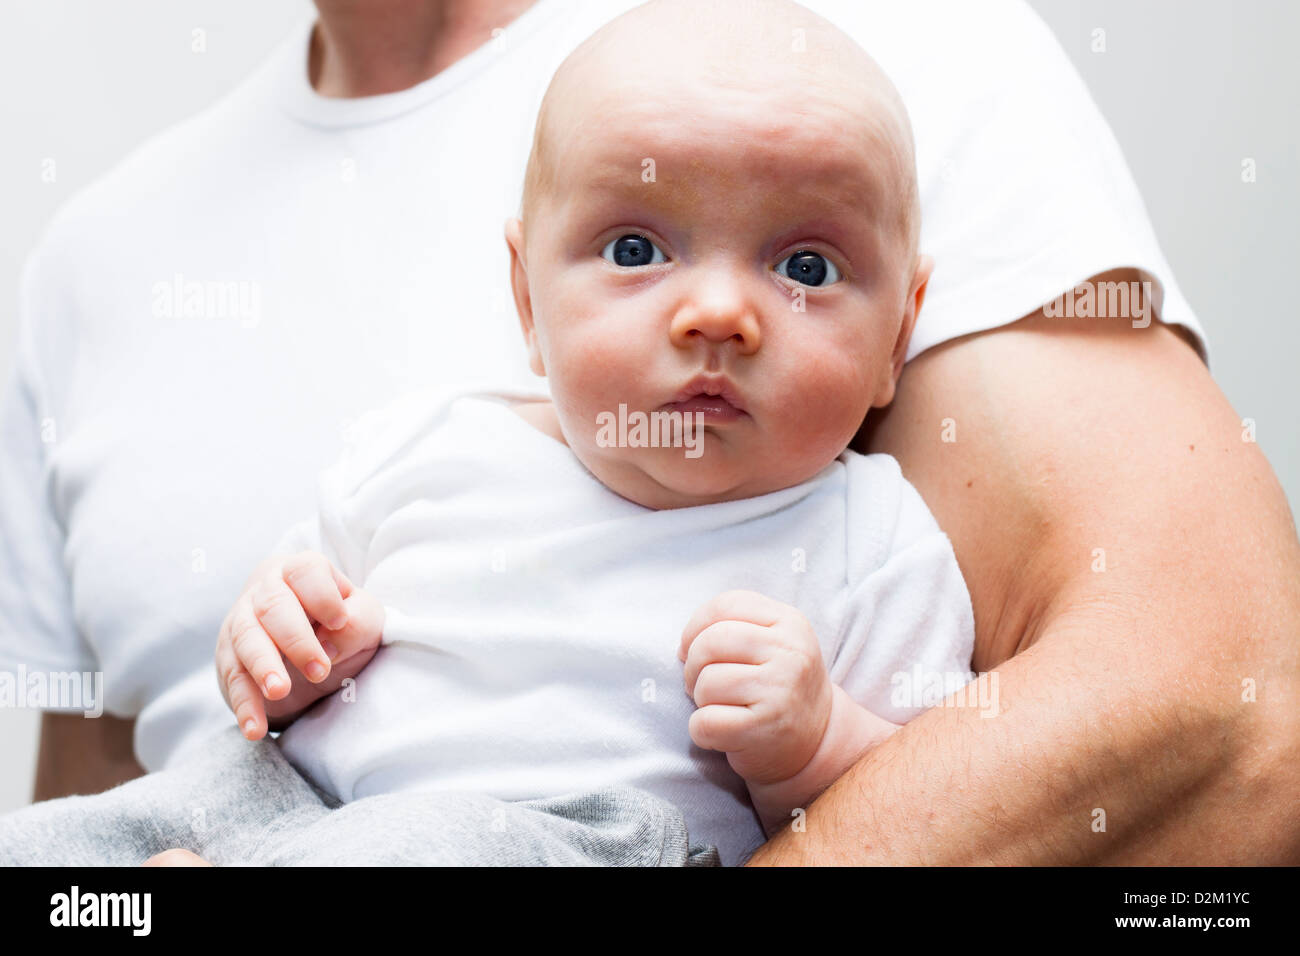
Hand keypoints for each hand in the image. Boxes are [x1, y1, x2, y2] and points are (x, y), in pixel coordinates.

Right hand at [215, 551, 383, 739]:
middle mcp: (266, 590)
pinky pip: (233, 680)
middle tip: (320, 670)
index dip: (322, 596)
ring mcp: (241, 622)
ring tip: (280, 691)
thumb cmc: (341, 623)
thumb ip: (357, 622)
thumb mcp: (364, 619)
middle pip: (273, 607)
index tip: (339, 621)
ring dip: (263, 667)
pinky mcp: (229, 658)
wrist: (309, 647)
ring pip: (247, 640)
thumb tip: (330, 641)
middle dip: (296, 640)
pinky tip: (255, 728)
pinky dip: (244, 704)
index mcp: (302, 572)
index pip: (306, 572)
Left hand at [678, 590, 832, 784]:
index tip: (690, 648)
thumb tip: (684, 646)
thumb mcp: (773, 642)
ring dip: (700, 700)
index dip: (695, 626)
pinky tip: (721, 733)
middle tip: (700, 683)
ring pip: (707, 683)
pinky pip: (705, 722)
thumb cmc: (779, 686)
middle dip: (693, 665)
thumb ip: (735, 627)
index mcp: (790, 623)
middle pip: (710, 642)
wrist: (818, 740)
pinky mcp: (764, 729)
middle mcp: (790, 654)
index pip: (726, 606)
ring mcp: (780, 692)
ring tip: (720, 707)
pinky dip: (700, 730)